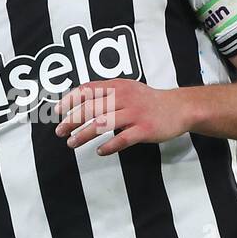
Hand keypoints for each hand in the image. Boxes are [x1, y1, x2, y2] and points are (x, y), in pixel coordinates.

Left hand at [53, 78, 193, 155]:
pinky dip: (108, 146)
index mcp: (117, 86)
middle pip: (91, 108)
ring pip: (103, 124)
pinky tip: (99, 151)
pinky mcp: (144, 129)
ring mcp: (135, 114)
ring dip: (84, 135)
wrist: (179, 108)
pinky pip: (122, 139)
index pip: (87, 89)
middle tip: (60, 132)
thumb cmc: (147, 101)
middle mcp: (124, 97)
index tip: (58, 111)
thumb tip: (78, 101)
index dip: (70, 100)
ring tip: (72, 143)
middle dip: (72, 120)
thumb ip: (106, 92)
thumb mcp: (127, 88)